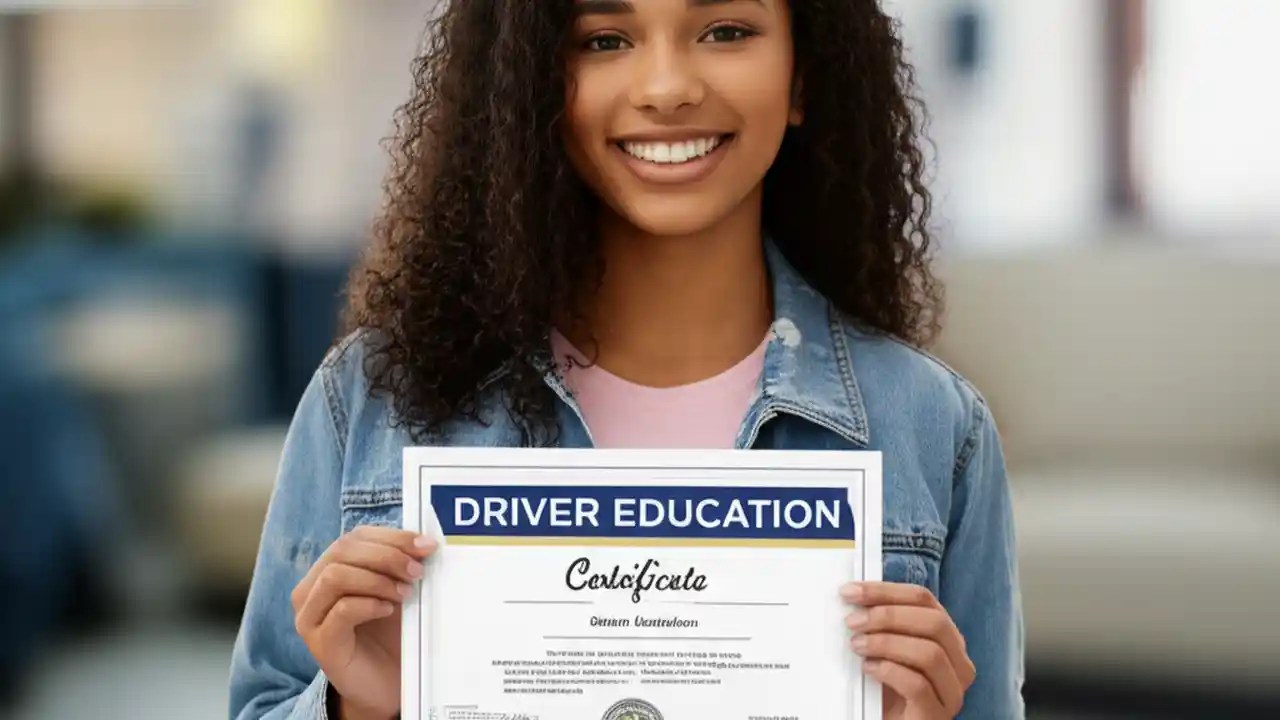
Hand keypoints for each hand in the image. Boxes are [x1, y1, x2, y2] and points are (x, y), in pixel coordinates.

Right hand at [291, 526, 436, 719]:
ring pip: (335, 576)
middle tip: (418, 571)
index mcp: (330, 568)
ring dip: (377, 579)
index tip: (426, 545)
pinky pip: (339, 611)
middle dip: (387, 555)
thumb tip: (425, 542)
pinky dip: (368, 604)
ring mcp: (311, 616)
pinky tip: (388, 610)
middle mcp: (312, 589)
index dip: (392, 537)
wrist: (385, 684)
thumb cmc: (390, 635)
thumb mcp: (399, 592)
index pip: (355, 537)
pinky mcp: (319, 643)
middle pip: (342, 551)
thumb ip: (404, 566)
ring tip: (405, 593)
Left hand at [840, 581, 975, 719]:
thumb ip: (882, 625)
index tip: (851, 592)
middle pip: (934, 622)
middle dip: (888, 615)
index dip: (886, 591)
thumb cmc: (887, 690)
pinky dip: (889, 671)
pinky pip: (919, 686)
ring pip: (930, 653)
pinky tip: (868, 669)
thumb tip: (854, 597)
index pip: (924, 600)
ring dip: (887, 643)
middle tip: (853, 621)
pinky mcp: (936, 716)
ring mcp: (951, 692)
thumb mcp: (887, 651)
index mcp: (947, 639)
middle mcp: (958, 663)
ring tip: (857, 645)